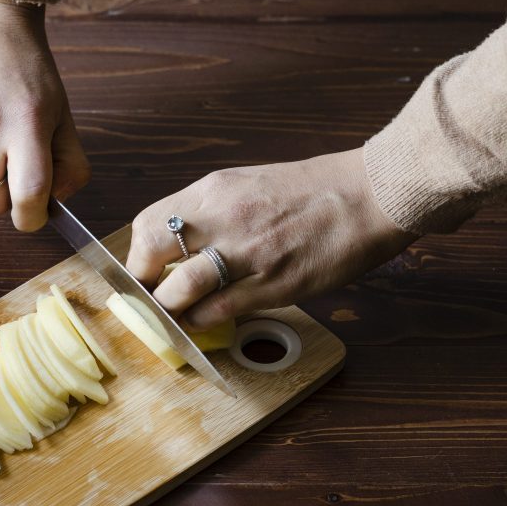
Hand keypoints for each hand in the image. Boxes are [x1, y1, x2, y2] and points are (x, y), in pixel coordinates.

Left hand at [125, 148, 415, 329]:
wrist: (369, 195)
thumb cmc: (311, 191)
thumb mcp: (246, 185)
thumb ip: (209, 213)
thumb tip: (176, 246)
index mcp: (214, 190)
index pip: (147, 223)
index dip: (137, 255)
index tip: (144, 272)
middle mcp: (223, 217)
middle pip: (152, 252)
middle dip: (143, 282)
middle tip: (151, 297)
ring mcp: (247, 252)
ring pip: (181, 288)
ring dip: (170, 308)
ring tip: (176, 314)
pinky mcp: (274, 284)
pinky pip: (220, 310)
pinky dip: (203, 321)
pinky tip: (205, 321)